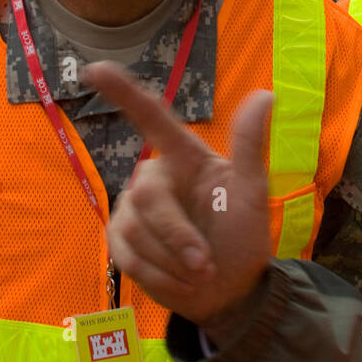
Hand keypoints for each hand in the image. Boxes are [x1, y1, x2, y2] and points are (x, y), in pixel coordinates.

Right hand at [85, 61, 272, 337]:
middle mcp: (154, 178)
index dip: (123, 93)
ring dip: (173, 262)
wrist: (231, 290)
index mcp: (186, 158)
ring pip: (137, 231)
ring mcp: (132, 209)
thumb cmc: (241, 236)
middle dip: (178, 236)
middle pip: (149, 197)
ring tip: (199, 274)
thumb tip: (265, 94)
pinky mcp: (120, 241)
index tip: (95, 70)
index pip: (152, 119)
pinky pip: (128, 257)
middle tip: (206, 264)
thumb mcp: (253, 195)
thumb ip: (250, 147)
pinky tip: (180, 283)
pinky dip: (159, 277)